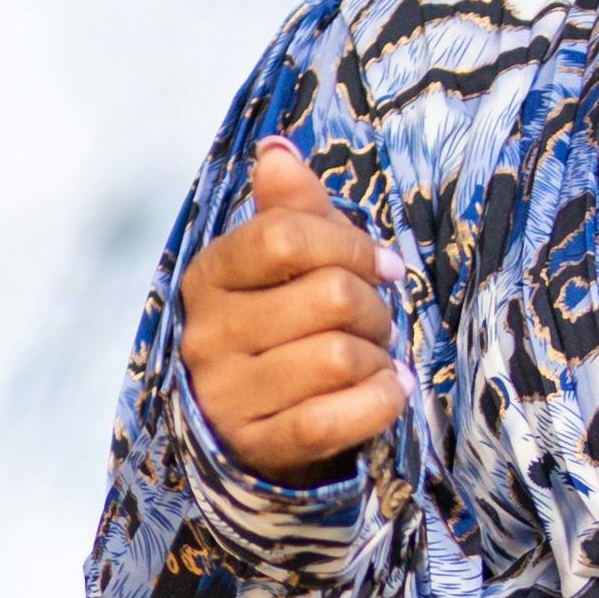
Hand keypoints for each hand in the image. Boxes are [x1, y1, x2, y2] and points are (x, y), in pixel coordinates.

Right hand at [179, 134, 404, 476]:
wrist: (254, 433)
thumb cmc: (278, 336)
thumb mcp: (282, 270)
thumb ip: (288, 210)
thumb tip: (277, 152)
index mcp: (209, 277)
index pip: (286, 236)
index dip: (351, 245)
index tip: (385, 266)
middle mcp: (208, 335)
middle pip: (329, 296)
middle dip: (376, 308)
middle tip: (379, 322)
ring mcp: (227, 396)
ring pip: (339, 357)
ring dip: (379, 358)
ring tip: (376, 360)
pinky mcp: (257, 446)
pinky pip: (335, 418)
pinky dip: (380, 401)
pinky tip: (390, 391)